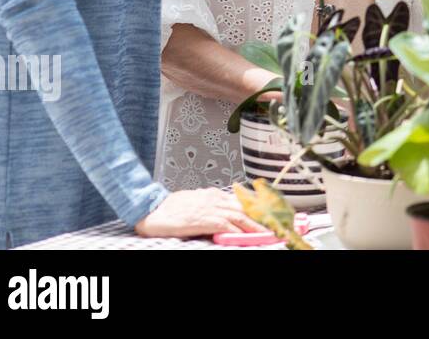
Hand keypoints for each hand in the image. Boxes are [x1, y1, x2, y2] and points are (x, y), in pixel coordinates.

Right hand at [135, 188, 264, 238]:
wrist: (152, 209)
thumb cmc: (170, 208)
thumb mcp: (194, 202)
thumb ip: (209, 205)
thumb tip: (220, 214)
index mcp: (213, 194)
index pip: (241, 200)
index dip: (257, 207)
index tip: (269, 213)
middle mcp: (215, 198)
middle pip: (246, 207)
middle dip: (262, 216)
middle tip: (276, 223)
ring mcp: (211, 208)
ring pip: (241, 215)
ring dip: (257, 224)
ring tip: (270, 231)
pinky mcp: (206, 219)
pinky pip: (228, 224)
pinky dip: (240, 230)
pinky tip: (249, 235)